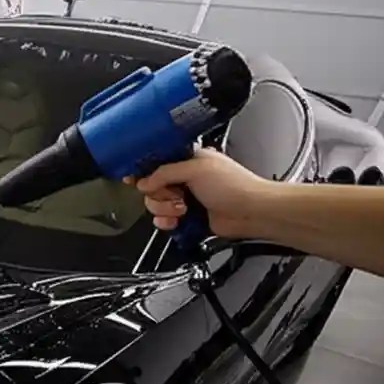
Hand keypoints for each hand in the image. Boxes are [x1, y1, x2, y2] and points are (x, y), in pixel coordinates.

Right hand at [125, 149, 276, 237]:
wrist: (251, 212)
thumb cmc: (235, 186)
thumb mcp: (195, 170)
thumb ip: (164, 173)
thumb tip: (144, 181)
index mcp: (188, 160)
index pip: (157, 163)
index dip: (143, 171)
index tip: (133, 178)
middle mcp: (186, 179)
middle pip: (152, 187)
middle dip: (159, 195)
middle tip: (174, 195)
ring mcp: (187, 199)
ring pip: (157, 205)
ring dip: (165, 210)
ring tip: (182, 210)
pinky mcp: (188, 218)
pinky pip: (165, 221)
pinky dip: (167, 223)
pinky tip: (178, 221)